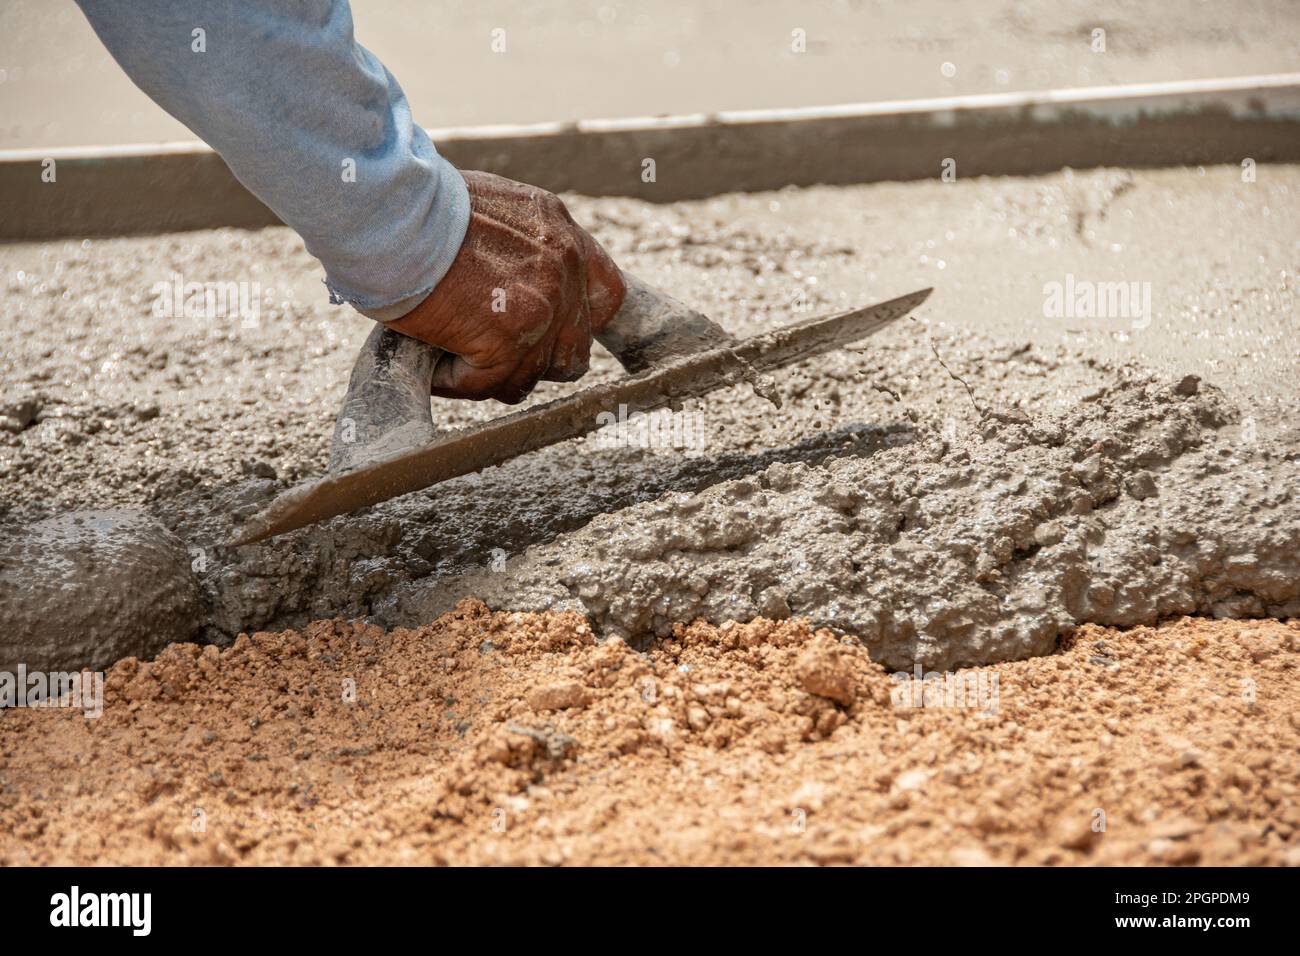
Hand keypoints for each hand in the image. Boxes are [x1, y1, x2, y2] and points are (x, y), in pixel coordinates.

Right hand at [385, 170, 625, 403]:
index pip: (605, 294)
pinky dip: (456, 381)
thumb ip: (513, 243)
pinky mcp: (508, 341)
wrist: (386, 211)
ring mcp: (541, 307)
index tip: (551, 331)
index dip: (578, 322)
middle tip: (487, 350)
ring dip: (488, 372)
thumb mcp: (484, 205)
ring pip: (530, 375)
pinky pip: (488, 385)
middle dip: (532, 359)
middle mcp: (563, 266)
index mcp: (558, 229)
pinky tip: (433, 358)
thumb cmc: (413, 206)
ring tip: (448, 347)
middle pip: (573, 349)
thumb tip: (505, 282)